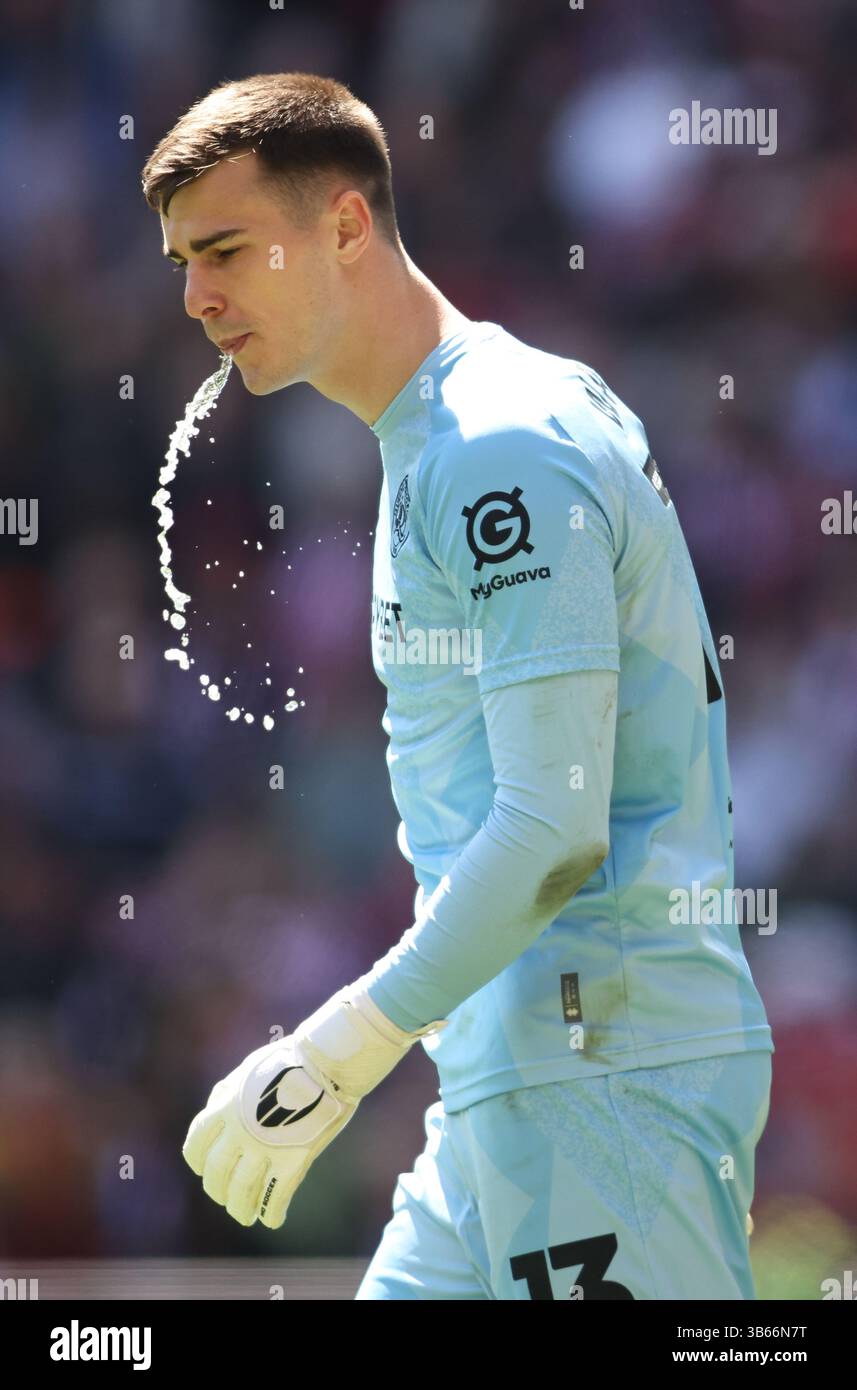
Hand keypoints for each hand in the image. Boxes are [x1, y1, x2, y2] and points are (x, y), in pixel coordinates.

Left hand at [182, 981, 446, 1228]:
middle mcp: (239, 1132)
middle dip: (219, 1190)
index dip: (198, 1162)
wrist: (327, 1062)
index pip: (196, 1146)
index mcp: (224, 1107)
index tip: (205, 1169)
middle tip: (226, 1197)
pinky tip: (273, 1219)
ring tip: (246, 1216)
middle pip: (217, 1174)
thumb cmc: (291, 1060)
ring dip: (241, 1209)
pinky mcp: (293, 1160)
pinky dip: (272, 1213)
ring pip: (242, 1192)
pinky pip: (276, 1196)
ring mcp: (265, 1148)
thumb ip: (228, 1094)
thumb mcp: (248, 1070)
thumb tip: (215, 1109)